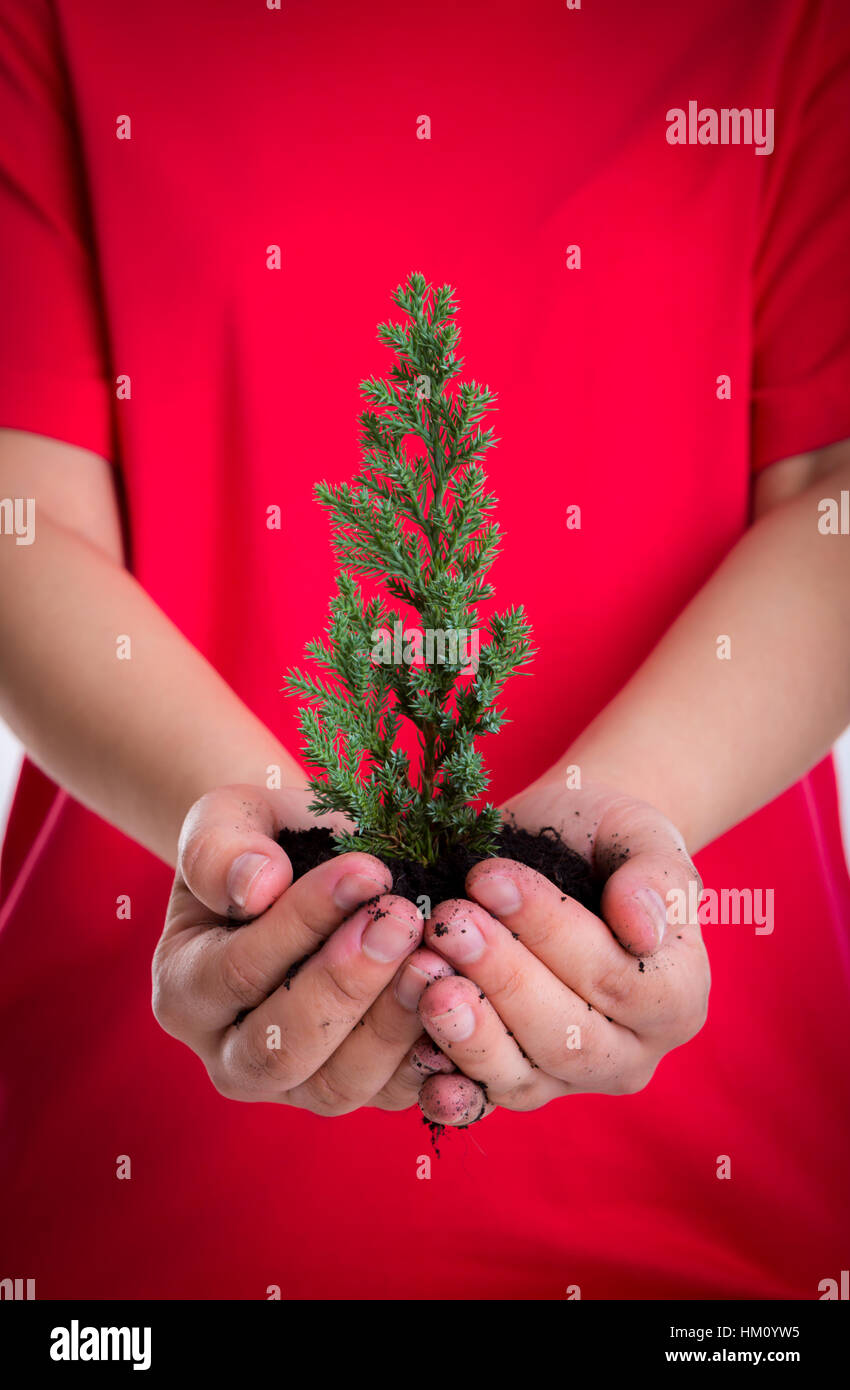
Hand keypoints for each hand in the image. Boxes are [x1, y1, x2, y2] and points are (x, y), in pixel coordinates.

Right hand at [152, 784, 459, 1113]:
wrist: (308, 868)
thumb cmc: (265, 840)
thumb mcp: (230, 820)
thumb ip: (222, 846)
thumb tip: (255, 886)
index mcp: (184, 989)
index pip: (236, 971)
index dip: (303, 923)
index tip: (366, 871)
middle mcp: (230, 1056)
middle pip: (280, 1050)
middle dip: (347, 984)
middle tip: (404, 918)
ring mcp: (295, 1086)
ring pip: (339, 1084)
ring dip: (393, 1023)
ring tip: (437, 957)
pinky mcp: (358, 1091)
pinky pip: (396, 1095)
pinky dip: (431, 1059)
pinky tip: (462, 1004)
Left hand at [416, 778, 709, 1125]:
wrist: (561, 850)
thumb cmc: (605, 838)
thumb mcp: (643, 835)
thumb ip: (655, 881)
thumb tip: (642, 930)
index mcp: (677, 999)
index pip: (616, 979)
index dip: (550, 933)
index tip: (489, 879)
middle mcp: (630, 1054)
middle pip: (568, 1037)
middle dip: (501, 978)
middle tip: (448, 923)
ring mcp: (568, 1079)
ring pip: (521, 1077)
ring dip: (468, 1032)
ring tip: (422, 977)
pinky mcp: (513, 1084)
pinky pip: (479, 1099)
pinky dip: (447, 1088)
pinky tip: (415, 1058)